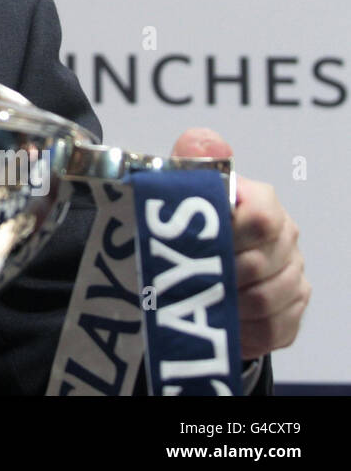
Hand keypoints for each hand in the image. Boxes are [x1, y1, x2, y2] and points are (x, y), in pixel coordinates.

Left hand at [171, 127, 310, 359]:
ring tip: (194, 301)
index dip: (225, 236)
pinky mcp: (291, 313)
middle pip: (259, 265)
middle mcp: (285, 237)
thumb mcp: (178, 189)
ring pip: (266, 301)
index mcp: (262, 202)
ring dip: (225, 305)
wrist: (191, 262)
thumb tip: (204, 139)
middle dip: (216, 277)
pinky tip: (217, 322)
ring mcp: (293, 276)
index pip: (259, 218)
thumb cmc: (186, 223)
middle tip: (182, 281)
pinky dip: (241, 331)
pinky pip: (274, 330)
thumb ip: (190, 162)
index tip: (191, 246)